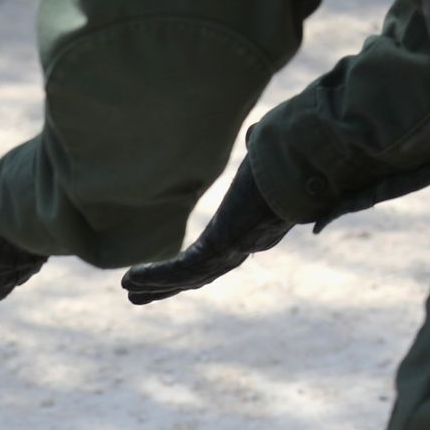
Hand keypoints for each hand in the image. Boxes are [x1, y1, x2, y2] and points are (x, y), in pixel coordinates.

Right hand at [120, 160, 292, 304]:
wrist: (302, 164)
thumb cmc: (287, 158)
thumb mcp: (265, 157)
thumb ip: (258, 150)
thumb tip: (257, 133)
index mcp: (252, 229)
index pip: (217, 255)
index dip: (192, 266)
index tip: (174, 273)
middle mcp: (243, 246)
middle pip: (198, 276)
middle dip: (167, 287)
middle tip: (138, 296)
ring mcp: (231, 251)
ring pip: (186, 278)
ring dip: (155, 285)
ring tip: (127, 288)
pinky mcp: (219, 248)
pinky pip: (180, 270)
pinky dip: (155, 276)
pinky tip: (129, 278)